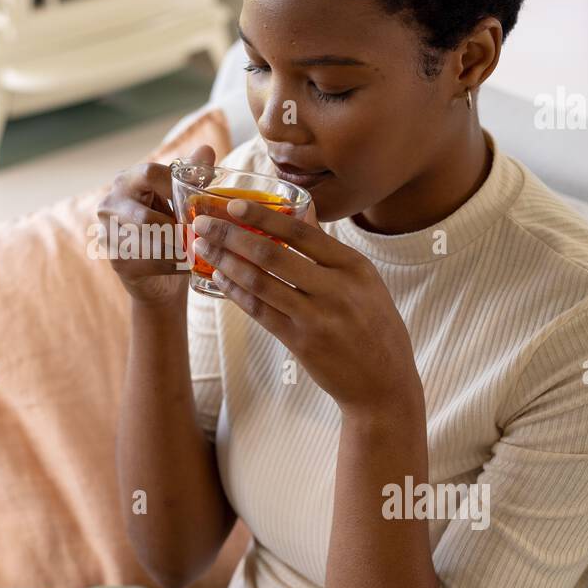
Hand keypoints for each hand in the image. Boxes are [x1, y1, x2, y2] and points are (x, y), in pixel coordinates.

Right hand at [97, 144, 214, 305]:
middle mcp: (110, 204)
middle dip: (177, 229)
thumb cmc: (169, 227)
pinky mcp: (116, 260)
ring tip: (194, 248)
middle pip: (146, 217)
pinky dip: (173, 264)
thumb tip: (206, 150)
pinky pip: (150, 263)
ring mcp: (107, 233)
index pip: (149, 174)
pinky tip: (183, 264)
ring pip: (150, 243)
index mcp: (126, 181)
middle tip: (198, 234)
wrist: (157, 276)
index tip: (195, 202)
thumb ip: (193, 175)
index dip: (176, 186)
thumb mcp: (181, 199)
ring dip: (178, 248)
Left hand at [190, 198, 421, 415]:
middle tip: (203, 224)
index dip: (263, 216)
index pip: (301, 232)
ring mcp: (317, 318)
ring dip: (226, 263)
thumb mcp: (365, 281)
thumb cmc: (374, 325)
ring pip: (260, 283)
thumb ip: (329, 249)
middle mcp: (336, 289)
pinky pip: (260, 312)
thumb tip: (302, 209)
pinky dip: (236, 293)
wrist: (384, 383)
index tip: (233, 204)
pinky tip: (220, 279)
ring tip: (203, 249)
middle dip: (231, 236)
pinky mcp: (301, 343)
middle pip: (273, 255)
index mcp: (354, 266)